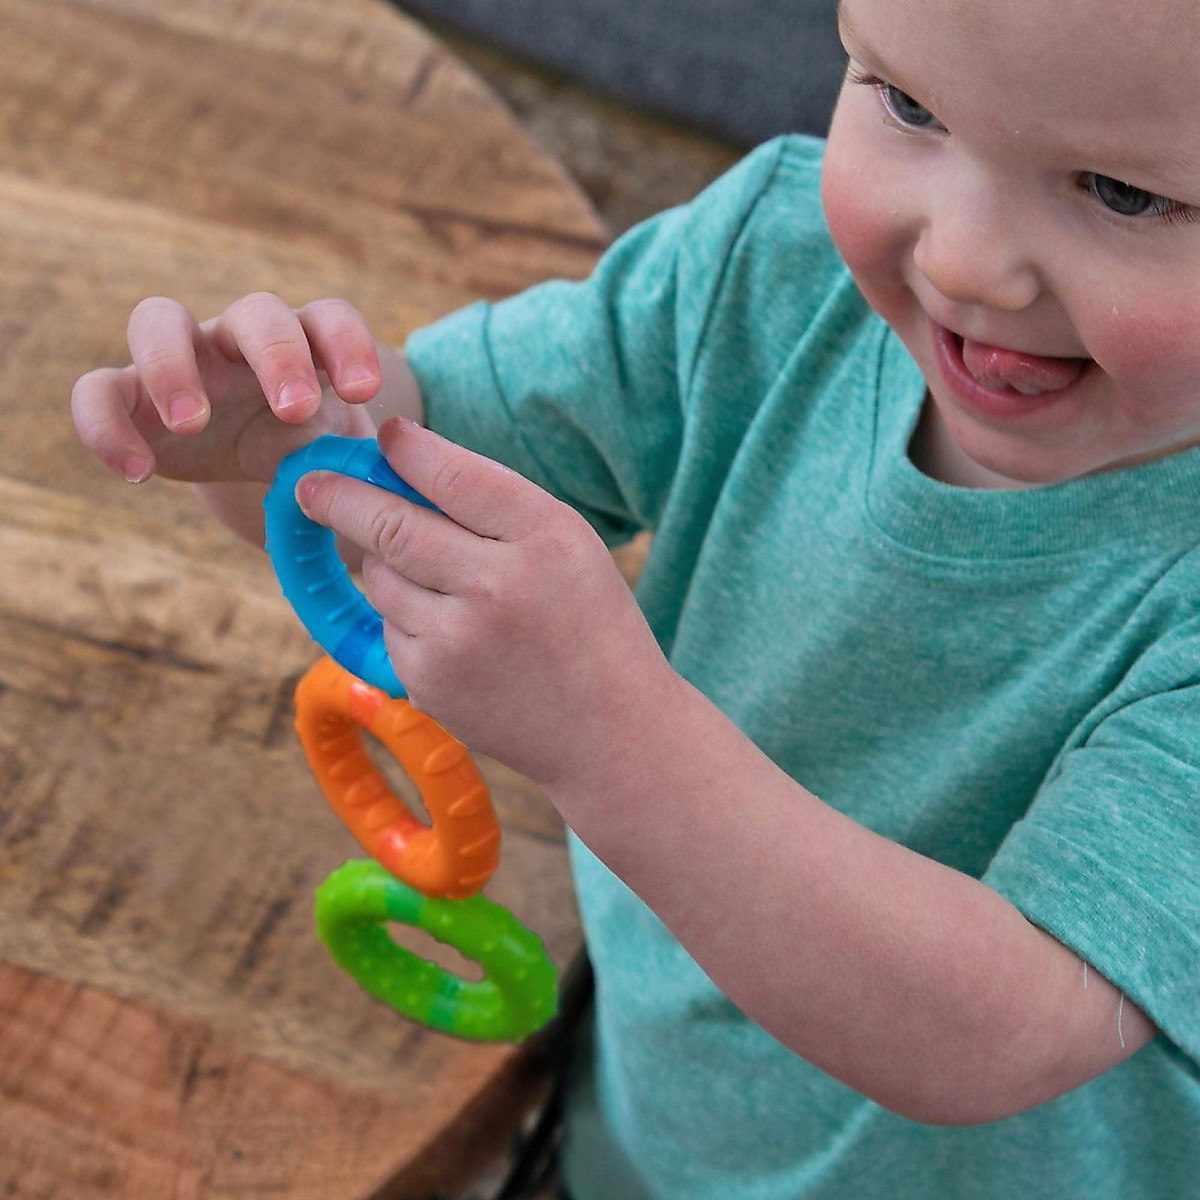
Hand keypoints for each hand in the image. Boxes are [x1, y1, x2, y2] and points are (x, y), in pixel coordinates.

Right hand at [71, 292, 398, 486]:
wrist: (252, 460)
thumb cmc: (298, 444)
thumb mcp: (321, 452)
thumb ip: (338, 460)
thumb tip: (349, 482)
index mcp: (304, 342)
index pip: (328, 319)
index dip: (348, 345)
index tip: (363, 392)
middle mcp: (241, 336)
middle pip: (256, 313)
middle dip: (278, 355)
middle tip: (293, 407)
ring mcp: (181, 355)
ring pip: (159, 321)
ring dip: (173, 368)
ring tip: (191, 424)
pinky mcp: (128, 392)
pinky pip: (97, 391)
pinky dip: (106, 428)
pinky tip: (138, 471)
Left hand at [295, 418, 677, 789]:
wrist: (609, 728)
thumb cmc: (587, 621)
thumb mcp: (568, 544)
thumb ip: (496, 503)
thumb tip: (401, 462)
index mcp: (543, 537)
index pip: (452, 475)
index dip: (406, 450)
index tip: (383, 436)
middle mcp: (497, 585)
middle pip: (391, 525)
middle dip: (340, 498)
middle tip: (309, 483)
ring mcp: (458, 640)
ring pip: (380, 578)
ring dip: (387, 564)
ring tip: (437, 579)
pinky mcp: (430, 683)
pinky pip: (388, 626)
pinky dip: (405, 618)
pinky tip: (454, 632)